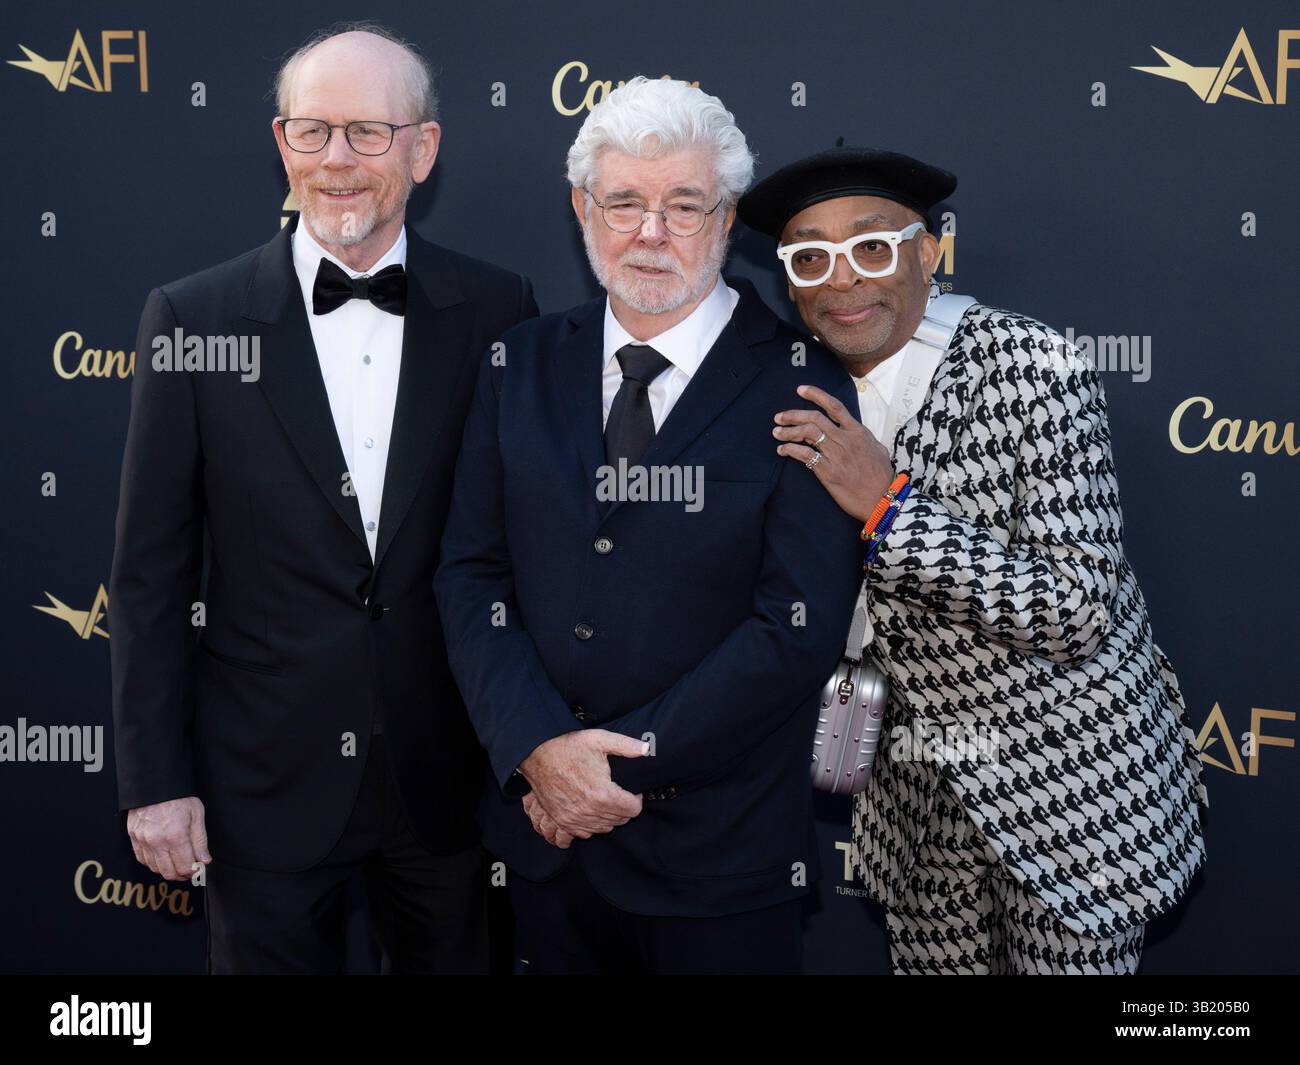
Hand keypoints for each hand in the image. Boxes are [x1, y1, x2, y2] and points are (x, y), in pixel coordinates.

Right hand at [126, 796, 209, 881]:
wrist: (155, 784)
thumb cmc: (178, 797)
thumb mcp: (197, 815)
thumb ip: (200, 840)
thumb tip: (204, 860)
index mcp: (175, 836)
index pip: (185, 866)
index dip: (193, 872)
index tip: (198, 870)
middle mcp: (157, 842)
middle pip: (168, 872)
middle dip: (181, 875)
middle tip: (189, 870)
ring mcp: (143, 841)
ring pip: (154, 868)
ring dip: (167, 870)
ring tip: (177, 864)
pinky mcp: (134, 838)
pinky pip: (142, 859)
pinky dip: (153, 863)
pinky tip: (162, 858)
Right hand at [519, 730, 644, 837]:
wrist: (537, 754)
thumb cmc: (568, 746)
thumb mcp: (600, 740)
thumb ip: (626, 745)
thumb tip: (647, 749)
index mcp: (603, 794)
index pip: (633, 810)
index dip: (636, 799)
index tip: (631, 790)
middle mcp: (590, 811)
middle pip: (620, 820)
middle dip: (623, 807)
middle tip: (618, 792)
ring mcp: (575, 819)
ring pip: (604, 828)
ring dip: (608, 816)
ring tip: (604, 799)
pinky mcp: (563, 821)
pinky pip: (585, 833)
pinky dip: (591, 824)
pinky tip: (591, 808)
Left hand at [774, 384, 893, 521]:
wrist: (883, 500)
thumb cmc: (883, 478)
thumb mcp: (878, 450)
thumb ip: (865, 438)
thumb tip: (858, 432)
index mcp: (858, 432)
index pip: (835, 406)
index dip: (816, 395)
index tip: (800, 390)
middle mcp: (846, 440)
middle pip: (815, 418)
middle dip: (793, 414)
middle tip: (779, 417)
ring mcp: (837, 455)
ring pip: (807, 433)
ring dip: (788, 431)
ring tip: (776, 432)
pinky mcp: (828, 472)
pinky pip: (805, 455)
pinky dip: (790, 450)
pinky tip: (782, 451)